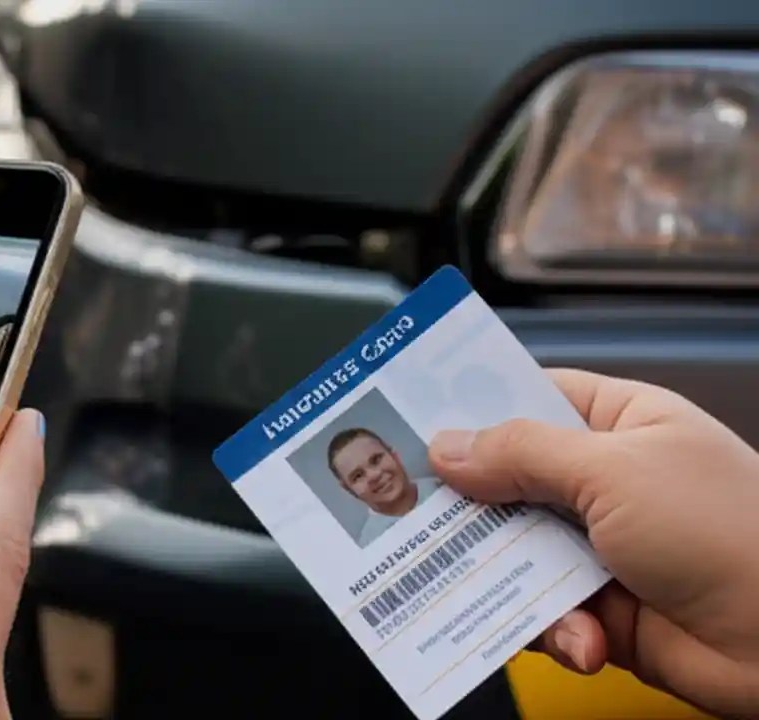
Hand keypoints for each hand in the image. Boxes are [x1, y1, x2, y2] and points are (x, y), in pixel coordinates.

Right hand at [429, 369, 758, 716]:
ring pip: (512, 553)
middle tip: (416, 517)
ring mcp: (602, 547)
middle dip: (470, 506)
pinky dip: (552, 630)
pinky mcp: (600, 611)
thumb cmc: (729, 531)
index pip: (527, 398)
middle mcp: (607, 482)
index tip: (408, 422)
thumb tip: (447, 446)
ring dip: (510, 581)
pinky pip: (540, 611)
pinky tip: (581, 638)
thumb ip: (520, 454)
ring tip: (519, 595)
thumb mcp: (612, 471)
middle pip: (506, 482)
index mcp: (620, 422)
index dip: (469, 410)